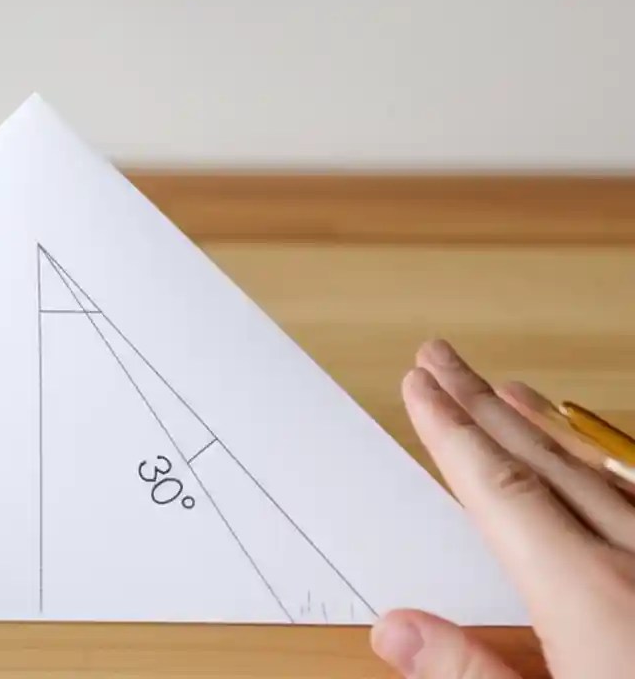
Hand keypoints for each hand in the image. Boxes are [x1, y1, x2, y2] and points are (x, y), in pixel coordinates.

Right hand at [371, 340, 634, 677]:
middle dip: (482, 404)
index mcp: (592, 598)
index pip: (500, 489)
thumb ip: (472, 675)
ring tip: (505, 387)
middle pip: (543, 462)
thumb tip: (395, 630)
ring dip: (545, 425)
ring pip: (603, 471)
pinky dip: (612, 462)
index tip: (419, 385)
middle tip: (440, 359)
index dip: (450, 432)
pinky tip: (604, 457)